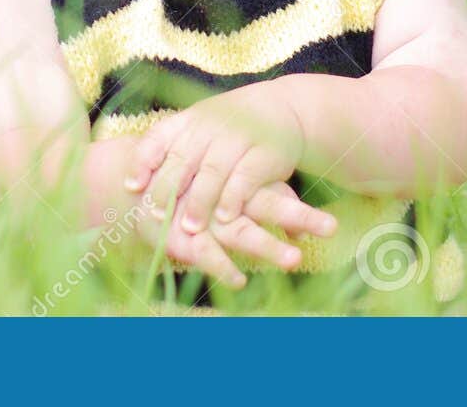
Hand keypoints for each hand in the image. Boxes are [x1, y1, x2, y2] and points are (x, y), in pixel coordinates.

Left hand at [124, 84, 305, 233]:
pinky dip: (234, 198)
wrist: (283, 108)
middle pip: (183, 160)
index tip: (131, 188)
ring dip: (201, 202)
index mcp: (189, 121)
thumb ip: (170, 149)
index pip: (158, 138)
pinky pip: (246, 177)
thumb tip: (131, 185)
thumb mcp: (198, 127)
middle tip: (157, 218)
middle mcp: (211, 126)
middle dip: (168, 190)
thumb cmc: (231, 126)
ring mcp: (239, 137)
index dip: (142, 163)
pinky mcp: (266, 152)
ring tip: (191, 227)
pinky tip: (226, 217)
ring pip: (213, 172)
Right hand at [132, 180, 337, 289]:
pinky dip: (222, 267)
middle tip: (329, 228)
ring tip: (295, 260)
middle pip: (267, 206)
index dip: (302, 213)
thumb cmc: (192, 194)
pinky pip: (205, 255)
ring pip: (241, 232)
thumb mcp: (225, 194)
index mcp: (239, 186)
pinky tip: (240, 280)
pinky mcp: (181, 238)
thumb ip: (263, 203)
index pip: (276, 196)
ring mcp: (205, 218)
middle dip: (299, 217)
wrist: (135, 193)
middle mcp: (227, 201)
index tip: (331, 227)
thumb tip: (301, 231)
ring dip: (269, 245)